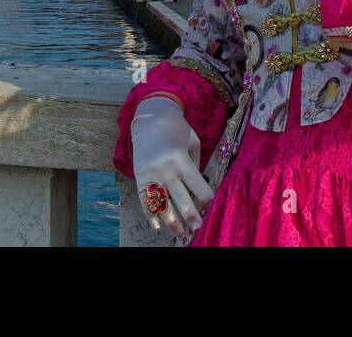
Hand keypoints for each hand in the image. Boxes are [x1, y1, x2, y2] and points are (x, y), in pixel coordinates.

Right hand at [130, 96, 213, 236]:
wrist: (149, 118)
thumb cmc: (176, 128)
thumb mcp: (192, 142)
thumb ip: (195, 165)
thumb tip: (197, 188)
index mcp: (180, 158)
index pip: (197, 186)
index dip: (207, 198)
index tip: (211, 205)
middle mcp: (165, 168)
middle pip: (181, 199)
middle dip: (191, 217)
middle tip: (198, 228)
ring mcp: (151, 174)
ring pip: (163, 204)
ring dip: (172, 222)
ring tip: (180, 233)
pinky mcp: (140, 177)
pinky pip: (145, 201)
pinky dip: (151, 215)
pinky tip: (158, 226)